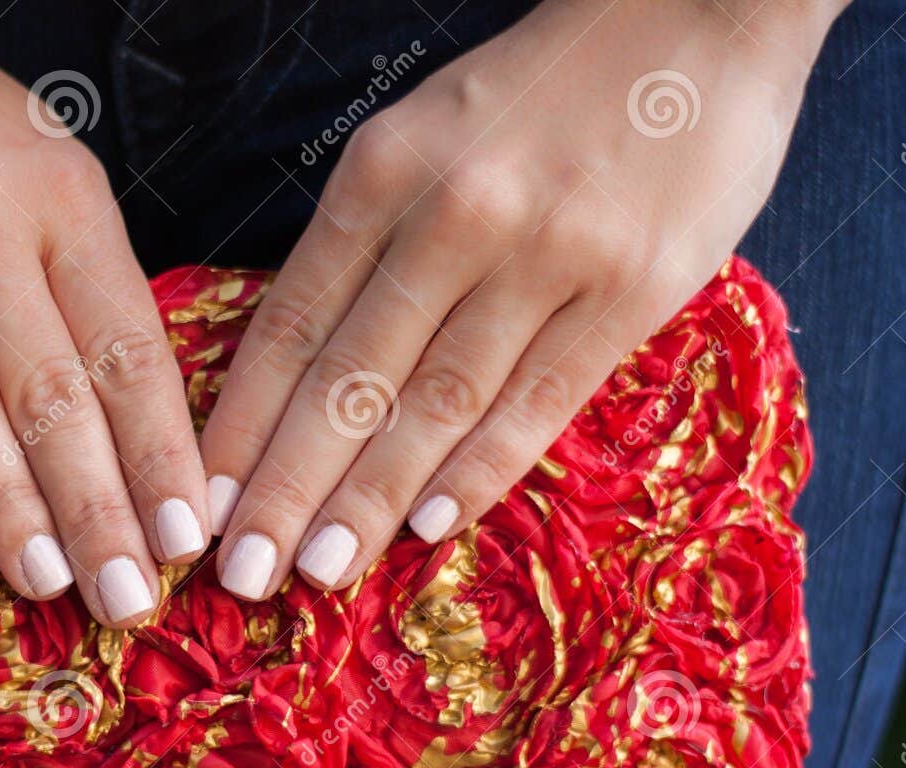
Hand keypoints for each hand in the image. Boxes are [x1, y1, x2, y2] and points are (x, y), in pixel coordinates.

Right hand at [0, 0, 209, 626]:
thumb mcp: (52, 171)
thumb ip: (91, 285)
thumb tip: (140, 430)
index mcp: (59, 194)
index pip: (125, 348)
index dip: (160, 453)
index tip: (187, 538)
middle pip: (50, 392)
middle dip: (98, 510)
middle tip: (129, 600)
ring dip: (11, 507)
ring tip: (50, 582)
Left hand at [200, 0, 842, 598]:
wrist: (701, 5)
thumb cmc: (541, 86)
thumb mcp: (424, 133)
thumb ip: (370, 240)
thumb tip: (305, 369)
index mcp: (384, 170)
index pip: (292, 322)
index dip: (243, 423)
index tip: (205, 502)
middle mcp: (454, 214)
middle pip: (351, 377)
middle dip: (288, 485)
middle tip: (244, 573)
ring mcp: (546, 252)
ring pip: (437, 401)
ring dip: (371, 497)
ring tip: (321, 572)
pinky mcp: (633, 286)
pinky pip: (542, 398)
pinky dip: (482, 467)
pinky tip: (432, 528)